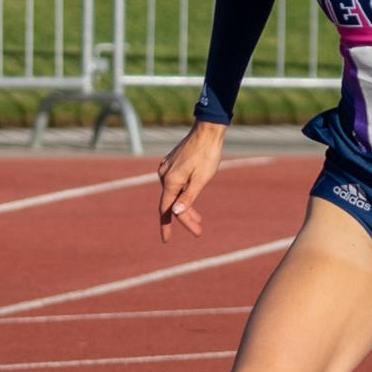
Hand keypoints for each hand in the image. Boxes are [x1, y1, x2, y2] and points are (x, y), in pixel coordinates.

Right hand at [156, 122, 226, 241]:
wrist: (207, 130)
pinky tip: (190, 198)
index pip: (167, 210)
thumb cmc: (207, 155)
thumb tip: (176, 212)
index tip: (166, 240)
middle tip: (198, 230)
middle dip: (184, 218)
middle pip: (171, 202)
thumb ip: (188, 197)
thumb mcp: (201, 179)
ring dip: (184, 206)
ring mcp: (166, 168)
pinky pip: (174, 184)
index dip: (167, 226)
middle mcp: (164, 175)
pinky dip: (182, 194)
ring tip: (199, 218)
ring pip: (173, 193)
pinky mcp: (171, 163)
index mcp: (171, 181)